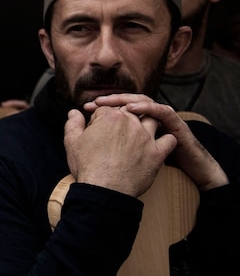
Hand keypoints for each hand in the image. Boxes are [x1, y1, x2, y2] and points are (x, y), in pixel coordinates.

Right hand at [65, 103, 172, 197]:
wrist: (104, 189)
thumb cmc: (87, 166)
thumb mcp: (71, 142)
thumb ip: (73, 123)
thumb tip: (74, 112)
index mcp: (109, 117)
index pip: (107, 108)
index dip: (100, 119)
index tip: (96, 131)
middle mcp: (130, 123)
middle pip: (130, 111)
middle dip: (122, 119)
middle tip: (114, 134)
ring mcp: (146, 137)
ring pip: (152, 120)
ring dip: (146, 123)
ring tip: (138, 134)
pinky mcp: (157, 153)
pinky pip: (170, 140)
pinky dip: (166, 139)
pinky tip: (159, 143)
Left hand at [88, 94, 228, 189]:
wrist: (189, 175)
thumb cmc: (155, 167)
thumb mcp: (128, 156)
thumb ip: (113, 144)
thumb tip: (87, 132)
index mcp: (138, 124)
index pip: (118, 107)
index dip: (102, 106)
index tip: (86, 109)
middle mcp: (151, 119)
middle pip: (129, 102)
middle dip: (111, 100)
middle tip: (94, 103)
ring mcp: (164, 120)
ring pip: (145, 102)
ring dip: (127, 100)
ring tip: (109, 102)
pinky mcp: (176, 125)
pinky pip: (162, 112)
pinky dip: (148, 108)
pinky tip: (132, 111)